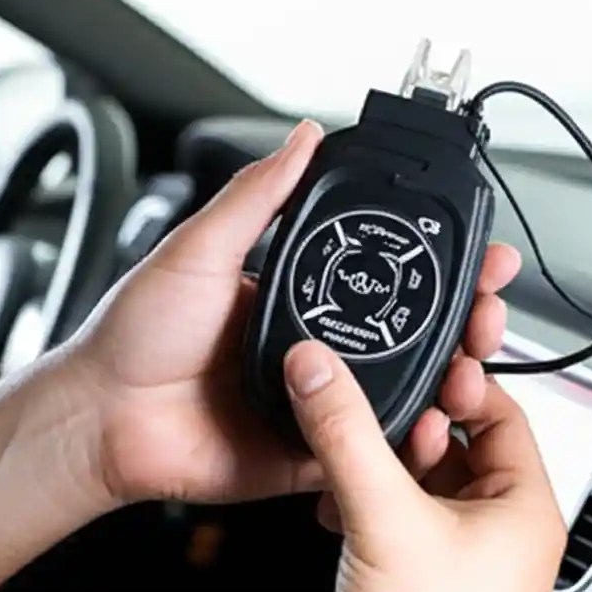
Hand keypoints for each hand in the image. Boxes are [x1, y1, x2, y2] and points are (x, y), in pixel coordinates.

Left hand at [63, 119, 521, 503]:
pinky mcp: (306, 454)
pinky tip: (433, 424)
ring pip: (396, 394)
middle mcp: (307, 346)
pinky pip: (365, 453)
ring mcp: (311, 402)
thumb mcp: (198, 247)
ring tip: (475, 364)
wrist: (102, 419)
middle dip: (457, 323)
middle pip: (401, 335)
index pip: (375, 274)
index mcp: (287, 294)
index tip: (473, 252)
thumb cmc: (132, 334)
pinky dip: (403, 445)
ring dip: (442, 380)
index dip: (427, 266)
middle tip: (489, 311)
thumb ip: (255, 196)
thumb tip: (302, 137)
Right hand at [285, 340, 565, 591]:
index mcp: (521, 507)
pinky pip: (393, 516)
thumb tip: (319, 369)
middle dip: (405, 424)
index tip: (417, 358)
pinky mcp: (418, 576)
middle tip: (370, 407)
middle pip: (454, 443)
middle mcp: (496, 530)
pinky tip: (333, 504)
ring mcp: (457, 556)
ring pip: (418, 480)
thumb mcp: (386, 518)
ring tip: (347, 455)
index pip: (501, 411)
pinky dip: (362, 500)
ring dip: (377, 462)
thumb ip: (348, 436)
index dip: (458, 379)